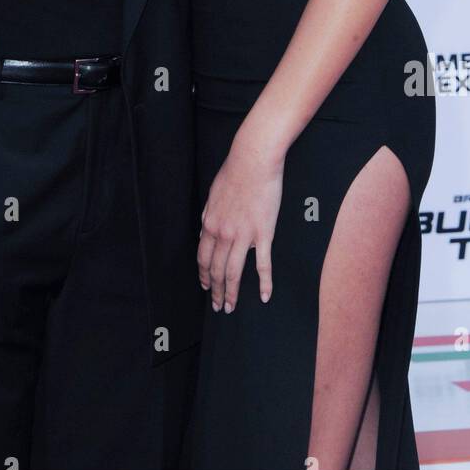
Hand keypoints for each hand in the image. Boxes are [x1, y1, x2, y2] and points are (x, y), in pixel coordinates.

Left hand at [197, 135, 283, 312]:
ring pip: (233, 272)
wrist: (253, 161)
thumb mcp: (213, 195)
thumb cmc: (233, 173)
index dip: (203, 276)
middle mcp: (223, 234)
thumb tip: (205, 228)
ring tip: (231, 307)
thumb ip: (209, 215)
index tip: (206, 287)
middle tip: (218, 306)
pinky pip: (263, 264)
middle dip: (216, 291)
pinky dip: (264, 283)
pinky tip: (265, 296)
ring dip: (231, 293)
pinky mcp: (263, 234)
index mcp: (210, 224)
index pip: (203, 258)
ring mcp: (243, 236)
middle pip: (216, 270)